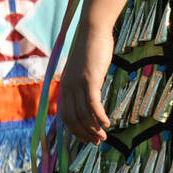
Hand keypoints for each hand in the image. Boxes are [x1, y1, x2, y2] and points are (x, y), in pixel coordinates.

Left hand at [59, 22, 113, 143]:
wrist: (92, 30)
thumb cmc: (91, 49)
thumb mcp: (83, 70)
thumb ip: (84, 84)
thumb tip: (90, 98)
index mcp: (65, 86)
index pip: (66, 116)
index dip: (76, 131)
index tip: (87, 139)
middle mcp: (68, 87)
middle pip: (74, 119)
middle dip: (85, 134)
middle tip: (98, 142)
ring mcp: (78, 83)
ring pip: (84, 114)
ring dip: (94, 128)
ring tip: (104, 136)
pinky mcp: (89, 79)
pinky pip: (93, 104)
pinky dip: (100, 116)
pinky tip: (107, 123)